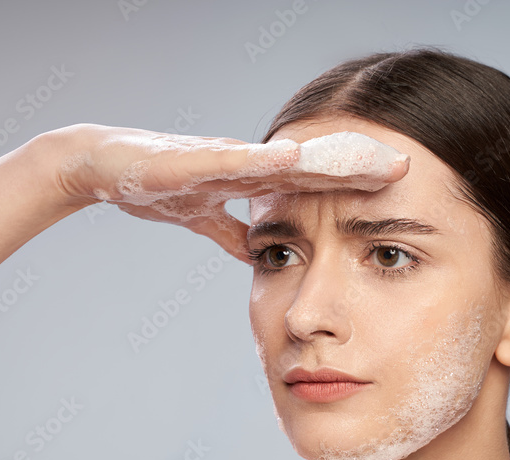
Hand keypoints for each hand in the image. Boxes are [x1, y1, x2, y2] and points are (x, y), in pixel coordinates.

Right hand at [49, 123, 408, 261]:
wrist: (101, 164)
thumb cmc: (154, 185)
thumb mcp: (205, 217)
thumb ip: (232, 232)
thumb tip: (259, 253)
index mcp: (254, 177)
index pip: (317, 181)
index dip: (356, 184)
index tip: (401, 189)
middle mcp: (249, 162)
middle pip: (315, 164)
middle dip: (359, 165)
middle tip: (408, 166)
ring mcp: (225, 157)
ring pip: (286, 156)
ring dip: (329, 157)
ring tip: (371, 157)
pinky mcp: (194, 159)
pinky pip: (233, 160)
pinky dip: (262, 159)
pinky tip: (293, 156)